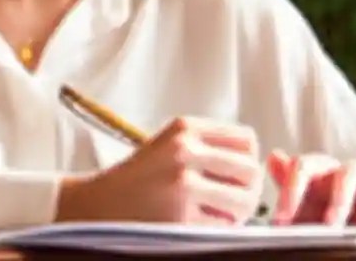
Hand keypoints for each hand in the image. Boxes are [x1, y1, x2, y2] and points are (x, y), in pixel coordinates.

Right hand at [56, 117, 264, 224]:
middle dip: (248, 189)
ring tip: (223, 215)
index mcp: (185, 127)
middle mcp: (185, 150)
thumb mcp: (169, 144)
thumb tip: (257, 163)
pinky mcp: (181, 217)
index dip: (247, 159)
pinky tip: (204, 225)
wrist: (98, 205)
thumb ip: (207, 145)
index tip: (236, 173)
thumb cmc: (138, 178)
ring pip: (244, 200)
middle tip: (235, 200)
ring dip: (239, 212)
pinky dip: (221, 230)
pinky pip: (225, 226)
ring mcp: (183, 185)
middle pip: (250, 170)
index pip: (246, 139)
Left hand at [266, 150, 355, 234]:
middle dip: (339, 199)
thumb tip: (274, 156)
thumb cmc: (332, 221)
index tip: (280, 222)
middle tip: (331, 225)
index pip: (305, 167)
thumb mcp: (306, 210)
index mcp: (323, 173)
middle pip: (348, 173)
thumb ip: (289, 189)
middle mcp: (354, 174)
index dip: (291, 191)